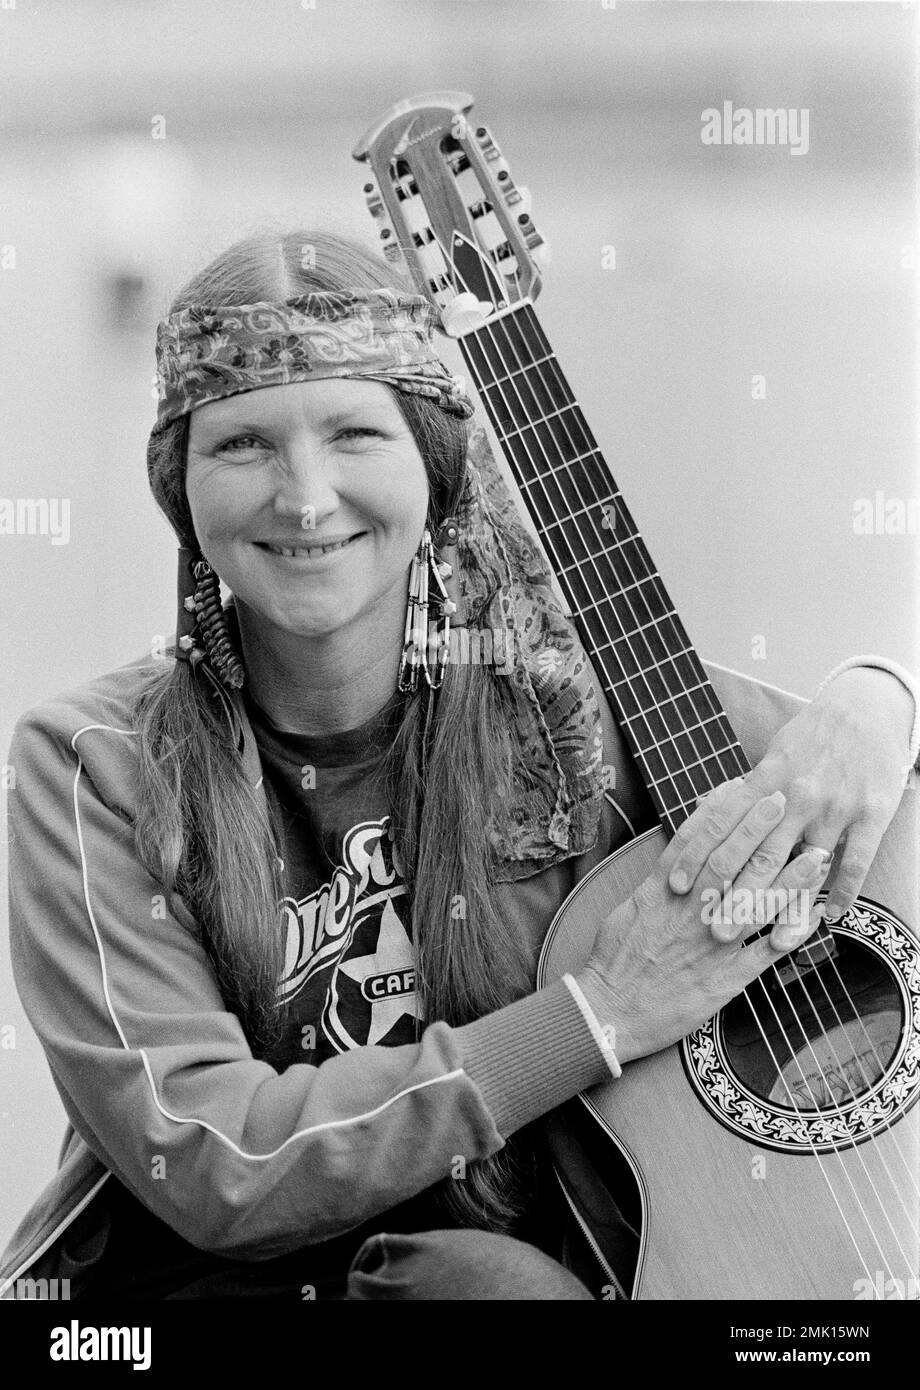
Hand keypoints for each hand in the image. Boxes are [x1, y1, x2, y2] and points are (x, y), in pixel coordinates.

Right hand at [577, 781, 829, 1064]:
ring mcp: (710, 944)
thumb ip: (658, 879)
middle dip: (761, 830)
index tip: (744, 786)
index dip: (723, 811)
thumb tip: (681, 852)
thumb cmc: (616, 961)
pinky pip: (766, 953)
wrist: (610, 1012)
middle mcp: (689, 911)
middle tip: (786, 802)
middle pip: (731, 862)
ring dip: (790, 877)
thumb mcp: (631, 908)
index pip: (697, 841)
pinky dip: (792, 933)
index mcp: (663, 891)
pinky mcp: (724, 978)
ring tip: (816, 855)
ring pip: (756, 903)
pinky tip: (813, 916)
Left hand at [666, 667, 913, 924]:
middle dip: (736, 896)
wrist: (866, 709)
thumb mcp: (771, 756)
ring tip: (773, 941)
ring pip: (806, 866)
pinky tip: (831, 918)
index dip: (697, 856)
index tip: (680, 888)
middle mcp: (795, 794)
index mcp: (764, 779)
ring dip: (790, 907)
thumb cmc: (811, 737)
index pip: (721, 824)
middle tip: (716, 933)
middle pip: (759, 854)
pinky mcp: (871, 813)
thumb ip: (741, 790)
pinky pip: (856, 861)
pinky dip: (843, 892)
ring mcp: (834, 805)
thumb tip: (703, 812)